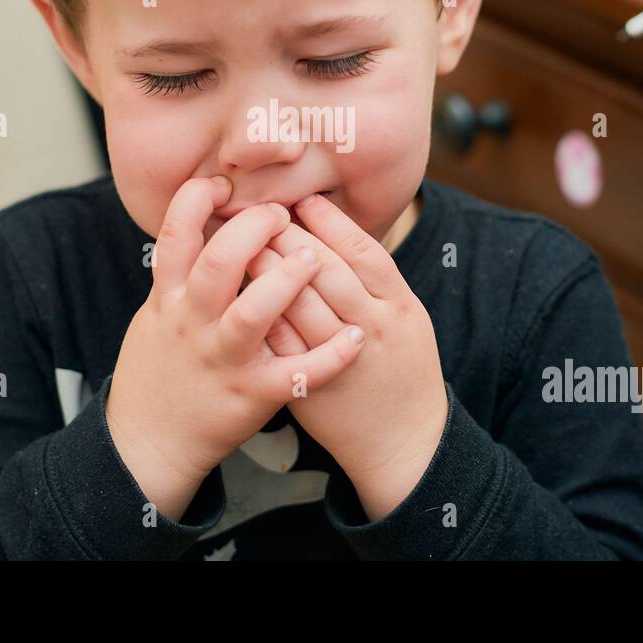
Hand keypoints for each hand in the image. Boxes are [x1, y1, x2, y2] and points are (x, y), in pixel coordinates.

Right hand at [106, 177, 366, 521]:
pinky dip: (329, 357)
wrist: (148, 444)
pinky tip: (356, 338)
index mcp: (170, 298)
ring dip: (286, 281)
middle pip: (218, 262)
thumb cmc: (160, 369)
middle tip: (281, 216)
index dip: (197, 200)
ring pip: (253, 313)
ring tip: (315, 259)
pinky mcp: (251, 395)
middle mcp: (193, 323)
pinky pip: (295, 374)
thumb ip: (181, 271)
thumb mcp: (156, 314)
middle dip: (253, 230)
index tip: (224, 185)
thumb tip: (205, 216)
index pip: (176, 234)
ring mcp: (223, 359)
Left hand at [245, 192, 447, 520]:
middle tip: (261, 211)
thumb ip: (373, 275)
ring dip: (263, 267)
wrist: (402, 442)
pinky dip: (254, 313)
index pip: (361, 250)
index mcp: (397, 306)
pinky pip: (274, 343)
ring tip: (241, 241)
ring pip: (294, 302)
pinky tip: (236, 291)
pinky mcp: (307, 388)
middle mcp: (370, 328)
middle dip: (287, 235)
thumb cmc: (402, 368)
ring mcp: (337, 360)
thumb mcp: (406, 315)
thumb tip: (331, 224)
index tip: (303, 199)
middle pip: (323, 268)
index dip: (329, 220)